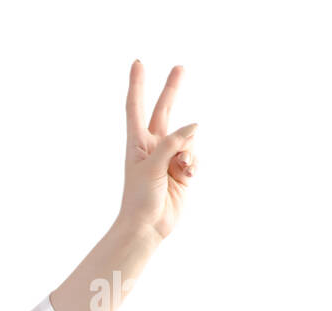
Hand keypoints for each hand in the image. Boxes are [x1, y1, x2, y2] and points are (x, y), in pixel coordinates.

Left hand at [117, 61, 198, 241]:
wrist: (148, 226)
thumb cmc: (140, 199)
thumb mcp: (152, 167)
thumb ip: (172, 143)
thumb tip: (194, 126)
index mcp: (137, 143)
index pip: (136, 107)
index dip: (137, 85)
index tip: (138, 63)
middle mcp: (153, 146)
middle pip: (164, 110)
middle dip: (172, 89)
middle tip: (180, 66)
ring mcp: (169, 157)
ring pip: (188, 139)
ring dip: (189, 153)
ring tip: (179, 172)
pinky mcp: (182, 169)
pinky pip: (195, 157)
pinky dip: (194, 165)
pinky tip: (186, 179)